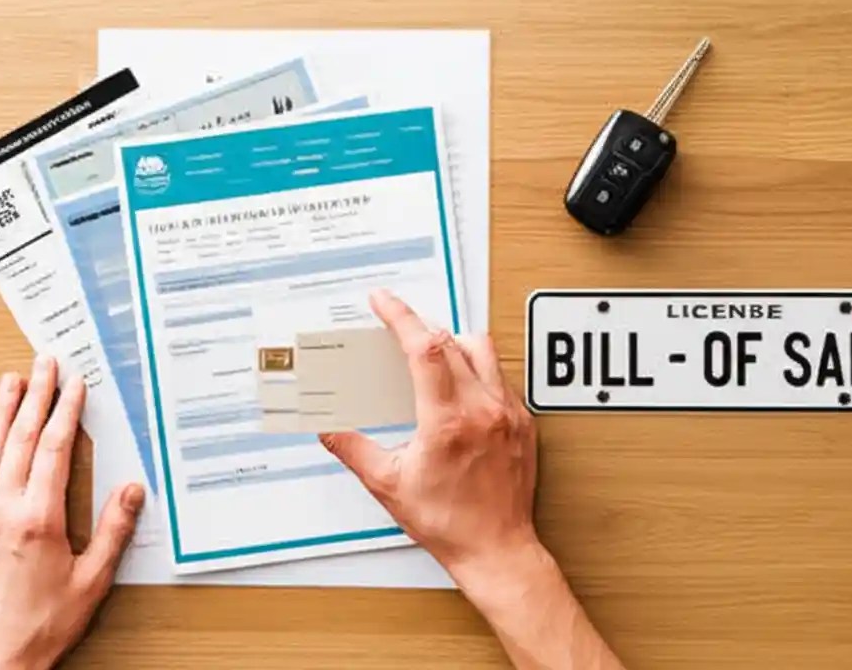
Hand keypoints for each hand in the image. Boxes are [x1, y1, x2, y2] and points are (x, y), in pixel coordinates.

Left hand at [0, 356, 144, 669]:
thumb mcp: (92, 582)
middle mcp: (2, 510)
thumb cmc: (41, 626)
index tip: (74, 384)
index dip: (66, 411)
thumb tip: (133, 490)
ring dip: (3, 410)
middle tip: (45, 363)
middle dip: (36, 396)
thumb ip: (113, 531)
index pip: (55, 449)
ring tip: (12, 379)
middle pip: (22, 439)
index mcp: (39, 519)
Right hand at [320, 291, 624, 668]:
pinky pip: (500, 377)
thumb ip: (353, 449)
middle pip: (452, 340)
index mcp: (446, 421)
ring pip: (483, 351)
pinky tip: (459, 387)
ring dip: (454, 343)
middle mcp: (482, 409)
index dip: (401, 316)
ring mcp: (507, 414)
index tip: (383, 302)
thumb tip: (329, 430)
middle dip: (420, 327)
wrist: (496, 549)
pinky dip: (476, 370)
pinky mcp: (523, 423)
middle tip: (398, 328)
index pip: (424, 348)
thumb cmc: (449, 523)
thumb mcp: (388, 485)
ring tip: (432, 352)